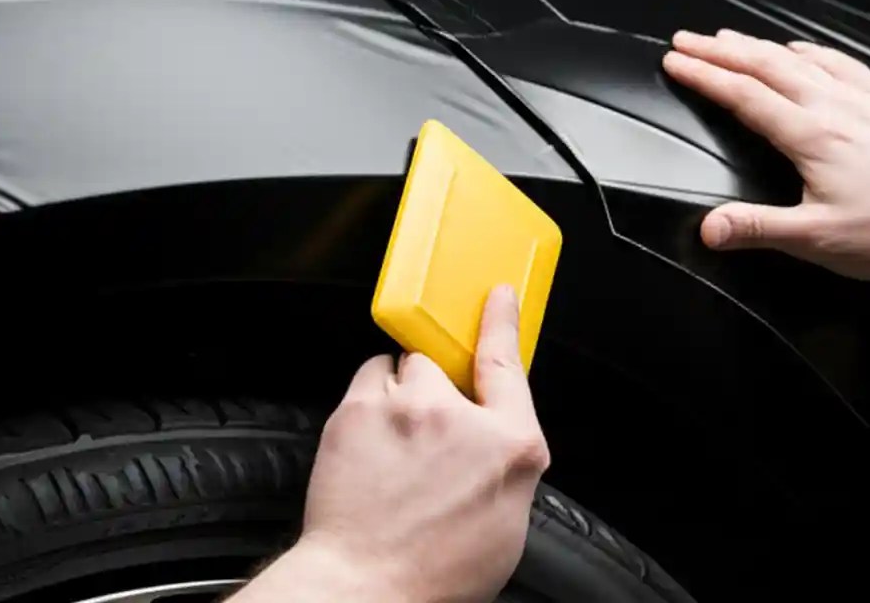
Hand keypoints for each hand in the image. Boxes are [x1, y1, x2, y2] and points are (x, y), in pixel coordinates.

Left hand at [300, 284, 547, 601]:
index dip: (501, 323)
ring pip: (401, 368)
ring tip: (390, 441)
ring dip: (397, 392)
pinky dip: (368, 402)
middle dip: (431, 386)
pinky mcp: (359, 410)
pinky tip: (366, 444)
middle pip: (443, 365)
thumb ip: (503, 464)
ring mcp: (407, 409)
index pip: (508, 365)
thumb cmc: (434, 572)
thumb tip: (490, 441)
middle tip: (422, 429)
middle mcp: (462, 418)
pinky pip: (366, 381)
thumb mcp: (506, 522)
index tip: (496, 296)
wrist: (365, 588)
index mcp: (510, 446)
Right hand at [663, 29, 869, 279]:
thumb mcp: (817, 239)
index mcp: (811, 135)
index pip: (744, 96)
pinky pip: (840, 62)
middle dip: (719, 51)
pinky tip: (802, 48)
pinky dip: (810, 49)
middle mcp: (834, 107)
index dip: (704, 77)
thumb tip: (708, 229)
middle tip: (685, 40)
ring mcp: (862, 101)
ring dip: (757, 45)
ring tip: (727, 38)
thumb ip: (758, 228)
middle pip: (765, 65)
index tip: (674, 62)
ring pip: (799, 58)